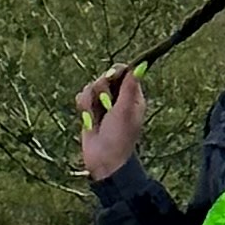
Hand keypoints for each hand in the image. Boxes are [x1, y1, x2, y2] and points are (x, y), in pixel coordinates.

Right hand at [78, 65, 145, 179]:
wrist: (103, 160)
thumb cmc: (119, 137)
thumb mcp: (125, 110)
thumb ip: (130, 87)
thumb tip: (142, 64)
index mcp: (133, 96)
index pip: (124, 72)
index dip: (116, 72)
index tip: (110, 78)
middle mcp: (119, 98)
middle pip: (105, 77)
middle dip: (101, 89)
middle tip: (105, 104)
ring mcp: (104, 105)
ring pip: (91, 87)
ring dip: (90, 101)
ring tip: (95, 117)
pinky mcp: (90, 111)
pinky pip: (82, 97)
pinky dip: (83, 107)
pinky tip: (88, 120)